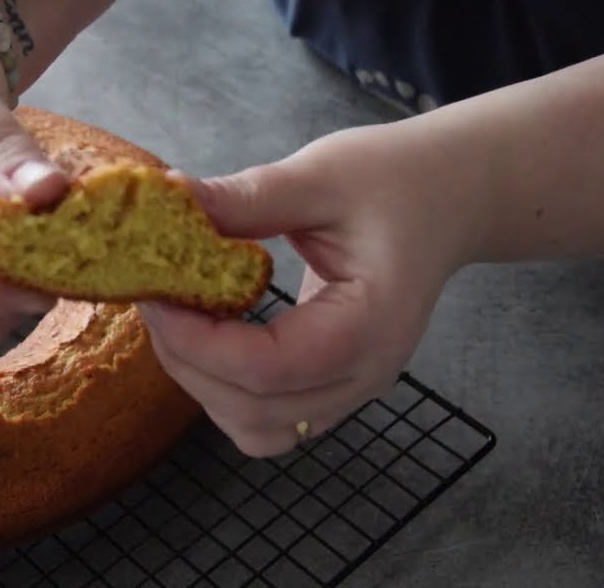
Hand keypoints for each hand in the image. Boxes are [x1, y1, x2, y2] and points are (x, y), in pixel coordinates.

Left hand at [135, 122, 479, 456]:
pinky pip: (268, 418)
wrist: (451, 198)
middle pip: (254, 410)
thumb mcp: (322, 175)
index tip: (154, 292)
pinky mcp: (334, 385)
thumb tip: (169, 201)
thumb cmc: (397, 181)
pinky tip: (209, 334)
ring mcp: (351, 389)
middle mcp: (364, 375)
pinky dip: (225, 390)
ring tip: (177, 316)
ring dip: (202, 383)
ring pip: (256, 428)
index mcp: (369, 327)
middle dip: (187, 360)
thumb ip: (247, 197)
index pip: (268, 368)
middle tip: (152, 295)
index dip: (198, 340)